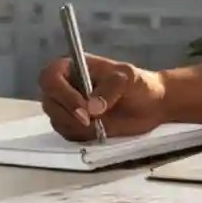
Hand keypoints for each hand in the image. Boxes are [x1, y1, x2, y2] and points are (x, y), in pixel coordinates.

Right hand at [38, 54, 166, 140]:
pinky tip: (100, 129)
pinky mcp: (75, 126)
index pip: (50, 77)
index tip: (83, 108)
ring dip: (78, 126)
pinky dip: (82, 135)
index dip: (61, 94)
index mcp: (73, 67)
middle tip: (95, 120)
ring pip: (57, 121)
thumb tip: (92, 108)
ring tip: (102, 122)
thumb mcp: (127, 79)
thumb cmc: (138, 84)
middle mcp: (66, 86)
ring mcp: (68, 108)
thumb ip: (110, 89)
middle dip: (70, 114)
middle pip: (49, 102)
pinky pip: (67, 134)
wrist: (152, 105)